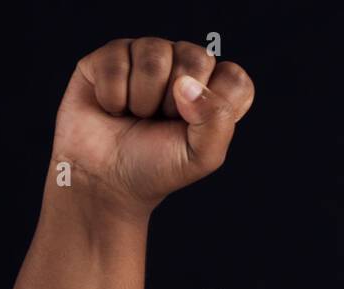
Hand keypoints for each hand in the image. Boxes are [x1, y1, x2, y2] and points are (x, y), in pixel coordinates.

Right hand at [51, 36, 254, 219]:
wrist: (108, 178)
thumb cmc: (158, 167)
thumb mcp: (201, 158)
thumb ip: (216, 122)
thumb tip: (187, 84)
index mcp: (213, 92)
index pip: (235, 78)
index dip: (216, 105)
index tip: (195, 129)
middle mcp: (184, 67)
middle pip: (198, 57)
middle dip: (177, 102)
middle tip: (162, 122)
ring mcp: (147, 55)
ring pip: (155, 56)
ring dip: (143, 100)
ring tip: (137, 115)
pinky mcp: (111, 55)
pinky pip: (116, 62)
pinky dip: (114, 97)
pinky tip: (113, 109)